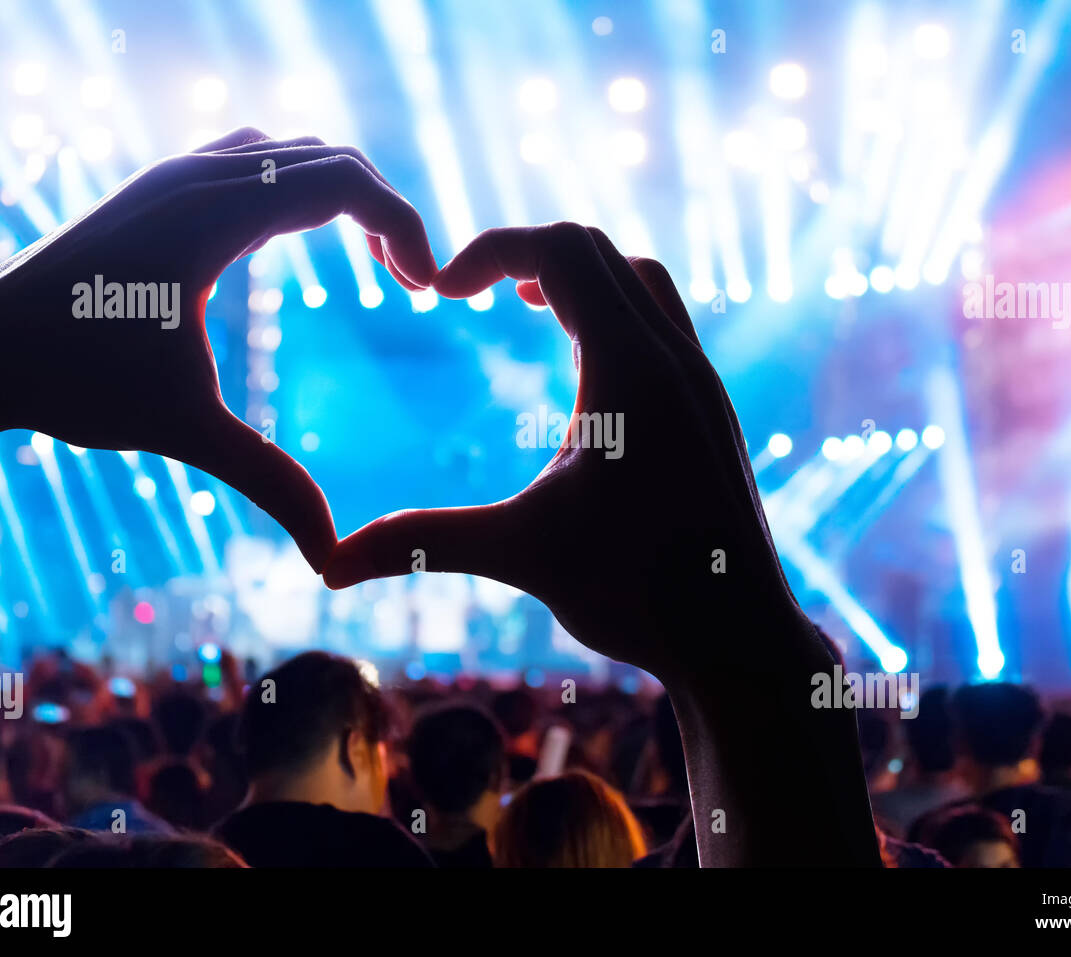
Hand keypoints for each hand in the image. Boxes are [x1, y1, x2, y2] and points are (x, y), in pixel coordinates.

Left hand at [0, 128, 436, 570]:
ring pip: (295, 150)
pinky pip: (258, 156)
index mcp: (210, 217)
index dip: (403, 225)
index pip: (342, 180)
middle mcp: (197, 176)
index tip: (429, 288)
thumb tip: (331, 558)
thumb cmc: (72, 381)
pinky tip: (305, 238)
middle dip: (387, 213)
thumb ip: (269, 483)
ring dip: (347, 195)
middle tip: (414, 283)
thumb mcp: (184, 429)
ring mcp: (176, 173)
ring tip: (377, 262)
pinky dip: (303, 185)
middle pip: (331, 157)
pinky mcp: (164, 185)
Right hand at [324, 224, 878, 865]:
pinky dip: (615, 309)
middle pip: (598, 248)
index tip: (438, 291)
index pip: (559, 250)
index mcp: (630, 370)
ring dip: (579, 275)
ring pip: (641, 279)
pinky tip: (583, 367)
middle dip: (526, 252)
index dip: (489, 250)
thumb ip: (423, 543)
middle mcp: (674, 359)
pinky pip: (664, 321)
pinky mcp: (709, 410)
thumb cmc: (640, 594)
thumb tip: (328, 569)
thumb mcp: (521, 555)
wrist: (742, 638)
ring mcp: (700, 382)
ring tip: (526, 307)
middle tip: (469, 287)